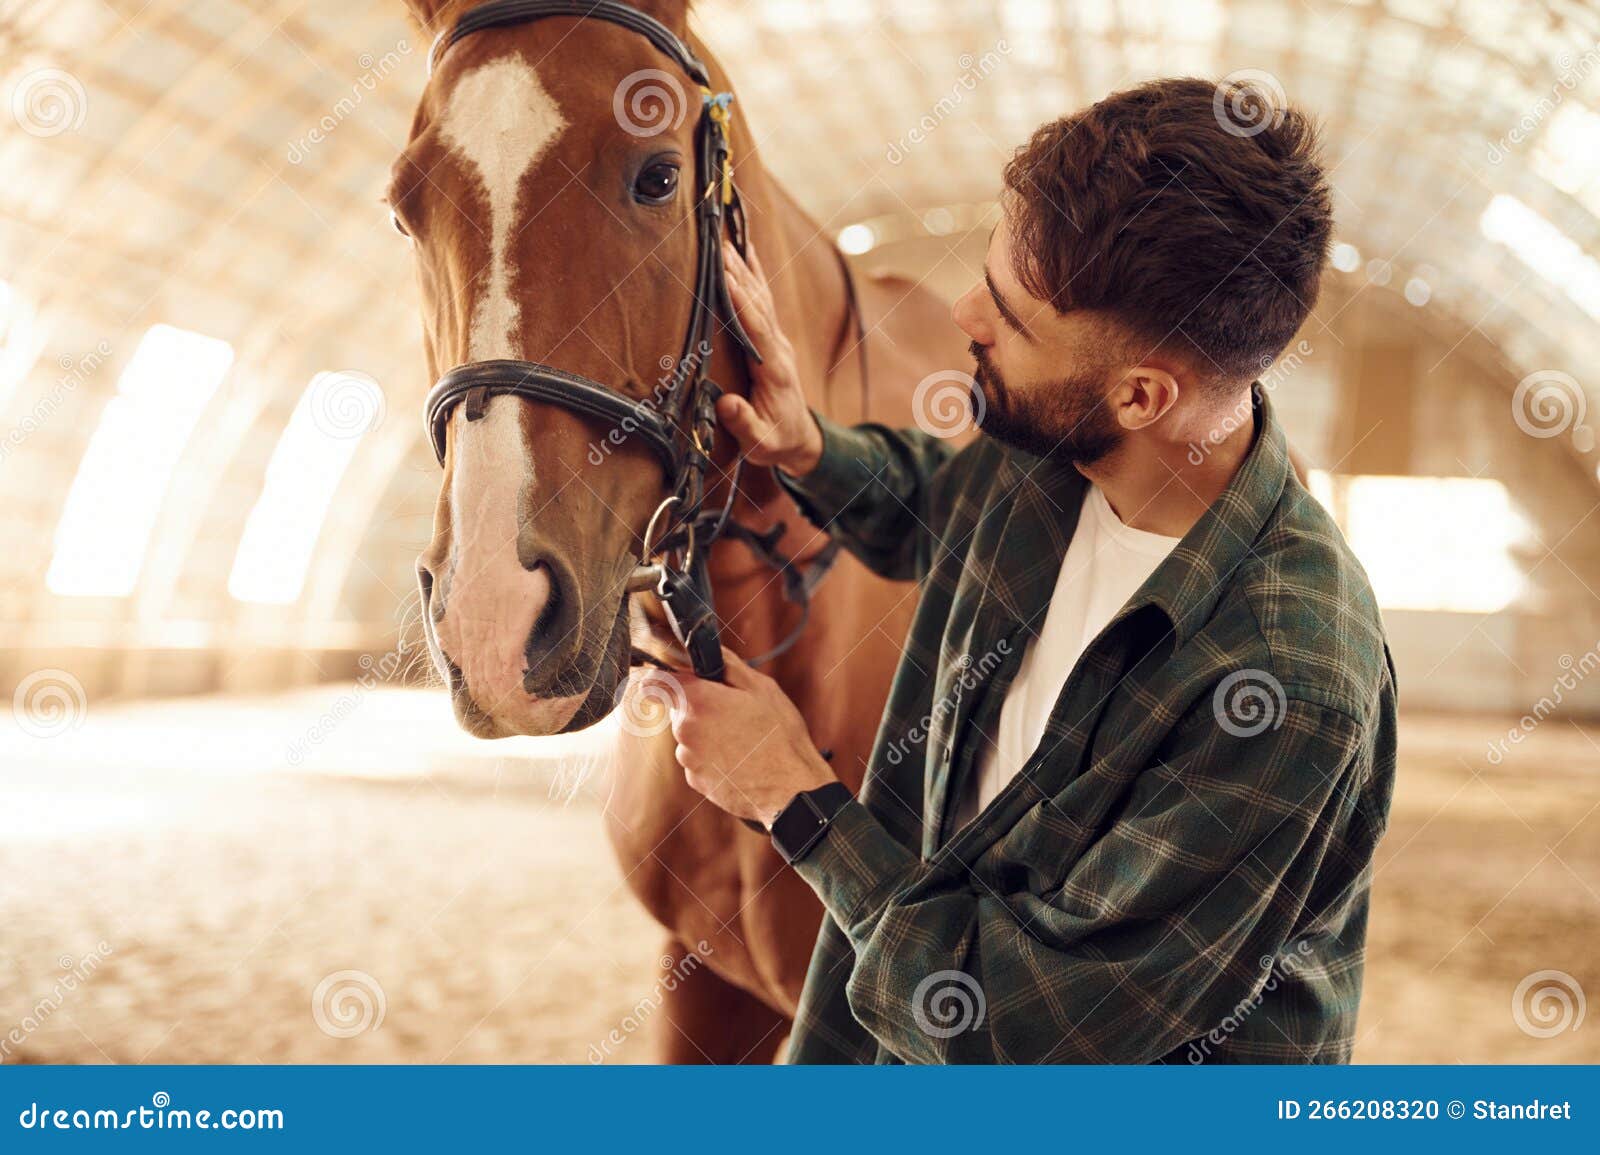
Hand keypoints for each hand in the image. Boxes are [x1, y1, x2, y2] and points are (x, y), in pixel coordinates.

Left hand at [664, 648, 836, 826]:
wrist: (789, 790)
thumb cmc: (779, 737)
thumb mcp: (761, 689)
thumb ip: (728, 666)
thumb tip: (707, 653)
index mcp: (697, 701)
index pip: (655, 683)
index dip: (662, 677)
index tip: (675, 678)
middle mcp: (684, 730)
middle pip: (681, 709)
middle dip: (703, 706)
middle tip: (736, 711)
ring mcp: (689, 759)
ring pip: (692, 736)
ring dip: (711, 734)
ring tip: (745, 740)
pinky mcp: (697, 781)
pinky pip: (700, 760)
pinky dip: (715, 758)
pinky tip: (742, 759)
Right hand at [719, 241, 823, 476]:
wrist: (800, 438)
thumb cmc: (776, 441)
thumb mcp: (761, 443)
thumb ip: (745, 423)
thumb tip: (726, 404)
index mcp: (774, 369)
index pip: (755, 329)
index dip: (740, 302)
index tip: (724, 276)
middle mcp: (777, 347)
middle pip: (756, 303)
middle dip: (737, 273)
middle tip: (716, 245)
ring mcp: (776, 339)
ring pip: (759, 295)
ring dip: (742, 267)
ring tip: (723, 240)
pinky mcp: (771, 336)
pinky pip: (760, 298)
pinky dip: (752, 273)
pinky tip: (744, 250)